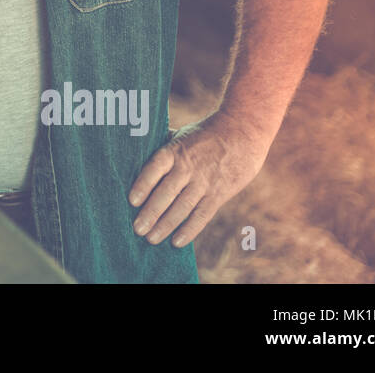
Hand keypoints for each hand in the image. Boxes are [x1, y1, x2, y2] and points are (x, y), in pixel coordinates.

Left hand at [127, 113, 270, 247]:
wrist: (242, 132)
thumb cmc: (205, 134)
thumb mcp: (181, 134)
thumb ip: (161, 147)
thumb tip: (136, 155)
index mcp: (175, 150)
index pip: (155, 169)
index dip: (143, 185)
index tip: (131, 201)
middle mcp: (188, 167)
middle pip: (166, 193)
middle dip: (151, 213)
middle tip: (137, 229)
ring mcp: (204, 182)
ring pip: (182, 207)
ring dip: (166, 225)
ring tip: (151, 238)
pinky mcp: (219, 194)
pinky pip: (202, 214)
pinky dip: (189, 229)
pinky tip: (177, 242)